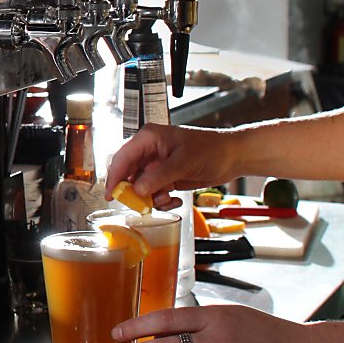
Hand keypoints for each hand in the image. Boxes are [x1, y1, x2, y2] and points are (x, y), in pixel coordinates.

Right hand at [104, 124, 240, 204]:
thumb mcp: (183, 162)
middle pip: (129, 174)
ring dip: (151, 198)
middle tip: (141, 204)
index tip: (111, 195)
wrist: (232, 157)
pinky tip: (175, 199)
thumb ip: (158, 176)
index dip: (114, 177)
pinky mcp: (166, 177)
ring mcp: (158, 165)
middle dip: (135, 191)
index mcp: (149, 138)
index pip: (122, 157)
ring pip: (141, 186)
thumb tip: (137, 189)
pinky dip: (162, 200)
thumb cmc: (211, 148)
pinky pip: (154, 192)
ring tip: (167, 199)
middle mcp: (150, 151)